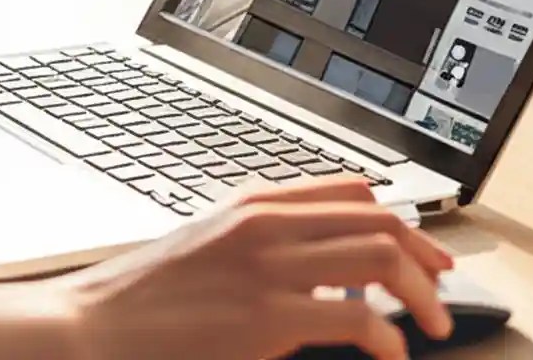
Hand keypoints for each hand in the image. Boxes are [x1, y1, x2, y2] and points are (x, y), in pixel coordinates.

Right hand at [56, 177, 453, 359]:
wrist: (91, 328)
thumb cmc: (142, 298)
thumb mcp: (205, 248)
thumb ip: (259, 243)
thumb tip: (316, 264)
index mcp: (253, 206)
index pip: (353, 190)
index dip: (402, 222)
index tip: (421, 255)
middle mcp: (266, 224)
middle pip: (380, 217)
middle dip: (426, 258)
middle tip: (441, 293)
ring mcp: (268, 267)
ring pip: (380, 256)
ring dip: (421, 295)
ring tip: (428, 326)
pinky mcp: (266, 318)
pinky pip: (358, 318)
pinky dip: (387, 338)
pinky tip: (385, 354)